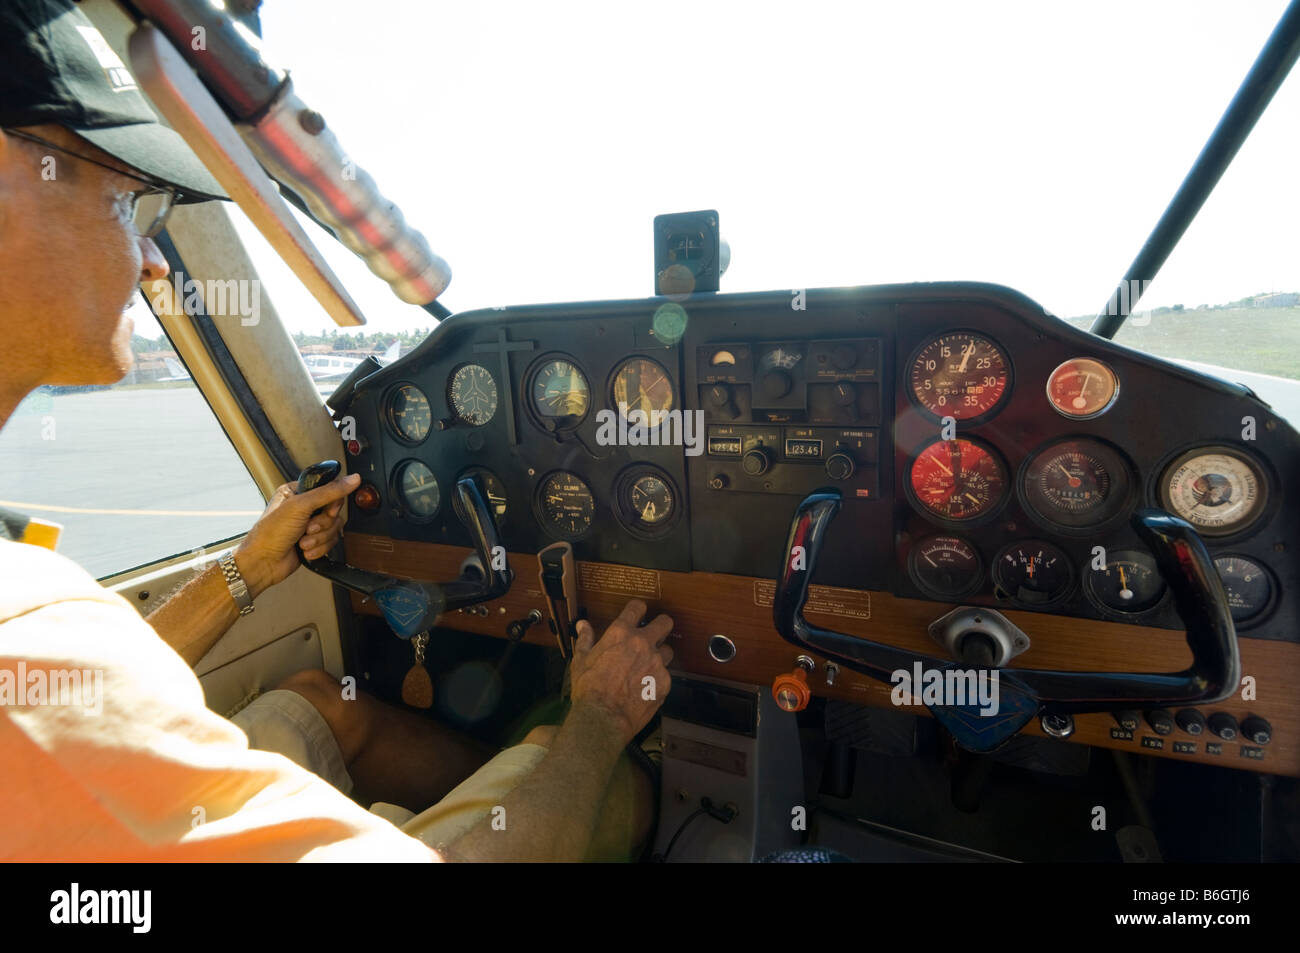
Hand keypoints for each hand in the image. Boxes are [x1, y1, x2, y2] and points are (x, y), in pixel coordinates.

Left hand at [233, 472, 360, 597]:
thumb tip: (351, 479)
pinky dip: (319, 548)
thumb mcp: (300, 506)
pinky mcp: (313, 542)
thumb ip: (329, 492)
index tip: (326, 510)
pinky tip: (304, 549)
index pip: (329, 490)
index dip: (332, 503)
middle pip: (334, 512)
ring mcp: (308, 526)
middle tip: (308, 527)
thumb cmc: (269, 534)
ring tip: (302, 541)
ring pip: (334, 529)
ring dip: (319, 538)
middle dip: (322, 524)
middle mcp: (303, 508)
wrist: (262, 563)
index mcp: (297, 492)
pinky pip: (330, 542)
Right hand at [568, 599, 673, 746]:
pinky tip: (644, 688)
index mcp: (621, 634)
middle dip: (662, 625)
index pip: (637, 608)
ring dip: (659, 655)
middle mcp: (643, 644)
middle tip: (655, 633)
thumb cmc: (589, 689)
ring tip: (646, 667)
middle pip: (665, 623)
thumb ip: (585, 639)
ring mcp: (656, 663)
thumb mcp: (580, 660)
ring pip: (668, 651)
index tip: (638, 613)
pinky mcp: (665, 682)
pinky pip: (665, 676)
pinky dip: (657, 680)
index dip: (638, 609)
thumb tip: (583, 625)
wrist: (603, 717)